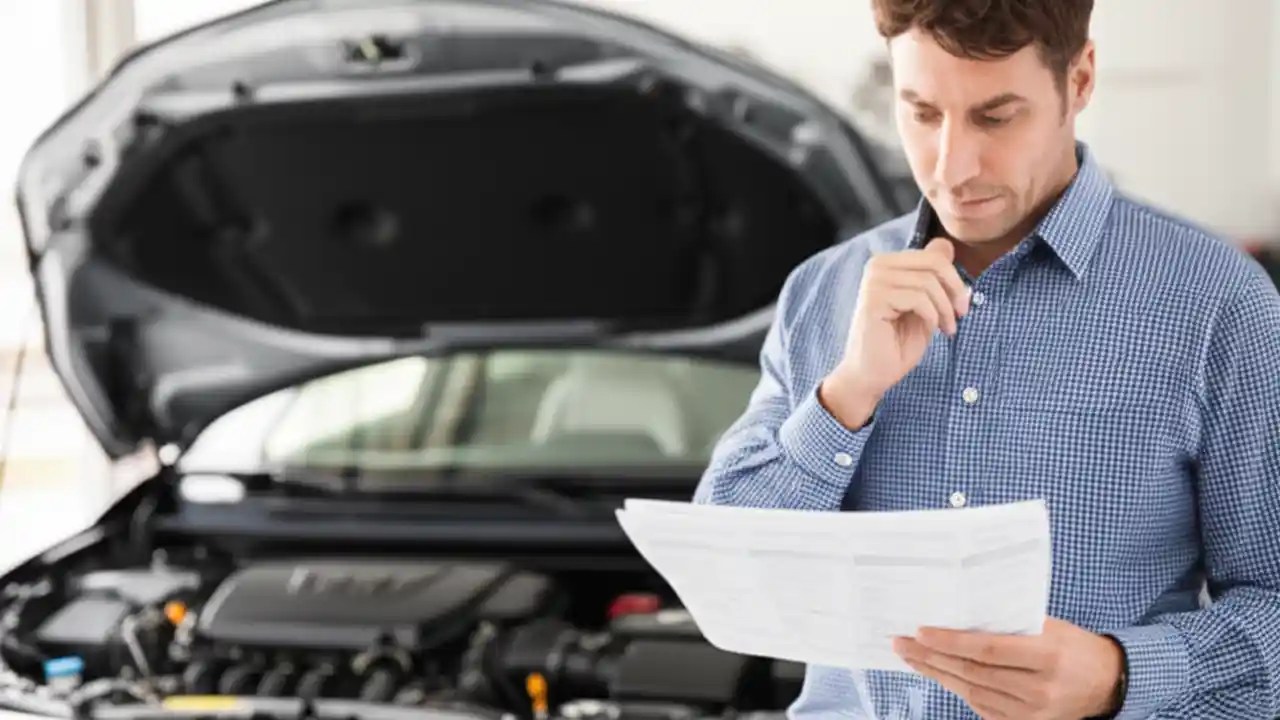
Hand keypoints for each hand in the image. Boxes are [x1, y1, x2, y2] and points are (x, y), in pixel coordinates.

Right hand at [819, 238, 969, 427]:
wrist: (872, 375)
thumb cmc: (897, 343)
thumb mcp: (924, 304)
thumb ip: (931, 275)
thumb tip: (945, 243)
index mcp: (887, 264)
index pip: (934, 255)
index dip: (955, 279)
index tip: (962, 305)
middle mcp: (877, 266)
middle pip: (934, 263)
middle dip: (955, 290)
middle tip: (960, 315)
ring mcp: (873, 281)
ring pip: (928, 282)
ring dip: (944, 308)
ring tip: (946, 328)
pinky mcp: (873, 300)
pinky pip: (917, 298)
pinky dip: (932, 316)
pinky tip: (933, 330)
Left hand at [892, 618, 1124, 719]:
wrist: (1107, 682)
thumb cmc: (1074, 645)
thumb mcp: (1049, 626)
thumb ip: (1010, 623)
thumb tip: (960, 614)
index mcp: (1047, 657)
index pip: (987, 649)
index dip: (950, 642)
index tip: (920, 631)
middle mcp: (1039, 689)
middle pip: (973, 672)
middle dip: (932, 657)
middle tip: (902, 642)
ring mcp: (1032, 712)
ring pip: (972, 691)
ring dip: (937, 673)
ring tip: (911, 656)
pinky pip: (982, 706)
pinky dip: (957, 688)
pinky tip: (938, 674)